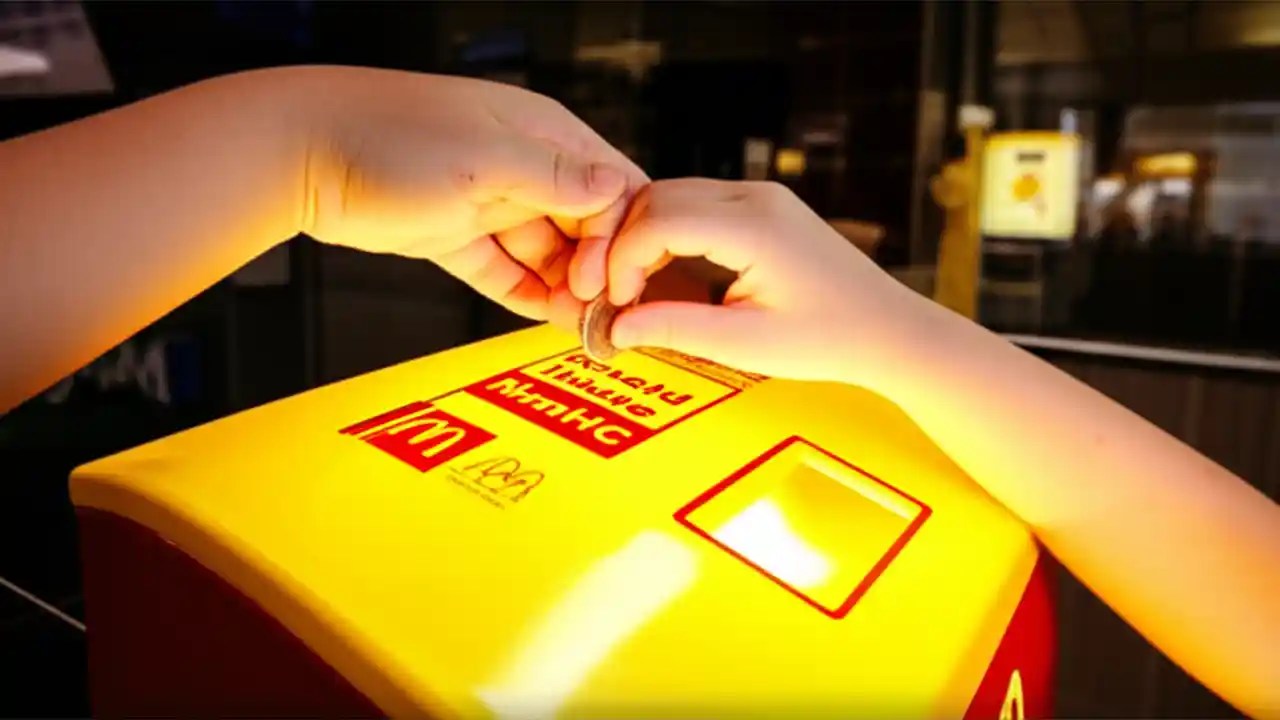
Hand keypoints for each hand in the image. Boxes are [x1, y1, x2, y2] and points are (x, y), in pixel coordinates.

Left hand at [295, 67, 646, 322]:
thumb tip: (616, 189)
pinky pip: (504, 269)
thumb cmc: (386, 138)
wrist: (300, 153)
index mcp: (541, 134)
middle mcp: (522, 166)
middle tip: (599, 317)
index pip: (610, 188)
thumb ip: (553, 178)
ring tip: (578, 327)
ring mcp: (489, 200)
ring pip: (546, 253)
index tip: (607, 283)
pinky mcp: (456, 232)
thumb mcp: (484, 160)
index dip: (618, 239)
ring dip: (565, 290)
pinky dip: (527, 294)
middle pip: (584, 226)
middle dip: (596, 272)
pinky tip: (546, 318)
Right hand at [602, 179, 927, 384]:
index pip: (659, 220)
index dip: (623, 260)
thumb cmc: (827, 340)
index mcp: (754, 227)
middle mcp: (756, 197)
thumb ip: (675, 329)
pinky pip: (697, 204)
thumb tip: (615, 327)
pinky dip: (669, 233)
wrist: (887, 328)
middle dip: (625, 243)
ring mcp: (761, 196)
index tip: (617, 303)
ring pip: (673, 195)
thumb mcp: (745, 344)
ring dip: (644, 237)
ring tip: (637, 289)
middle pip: (658, 197)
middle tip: (616, 297)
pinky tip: (665, 273)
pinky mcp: (763, 205)